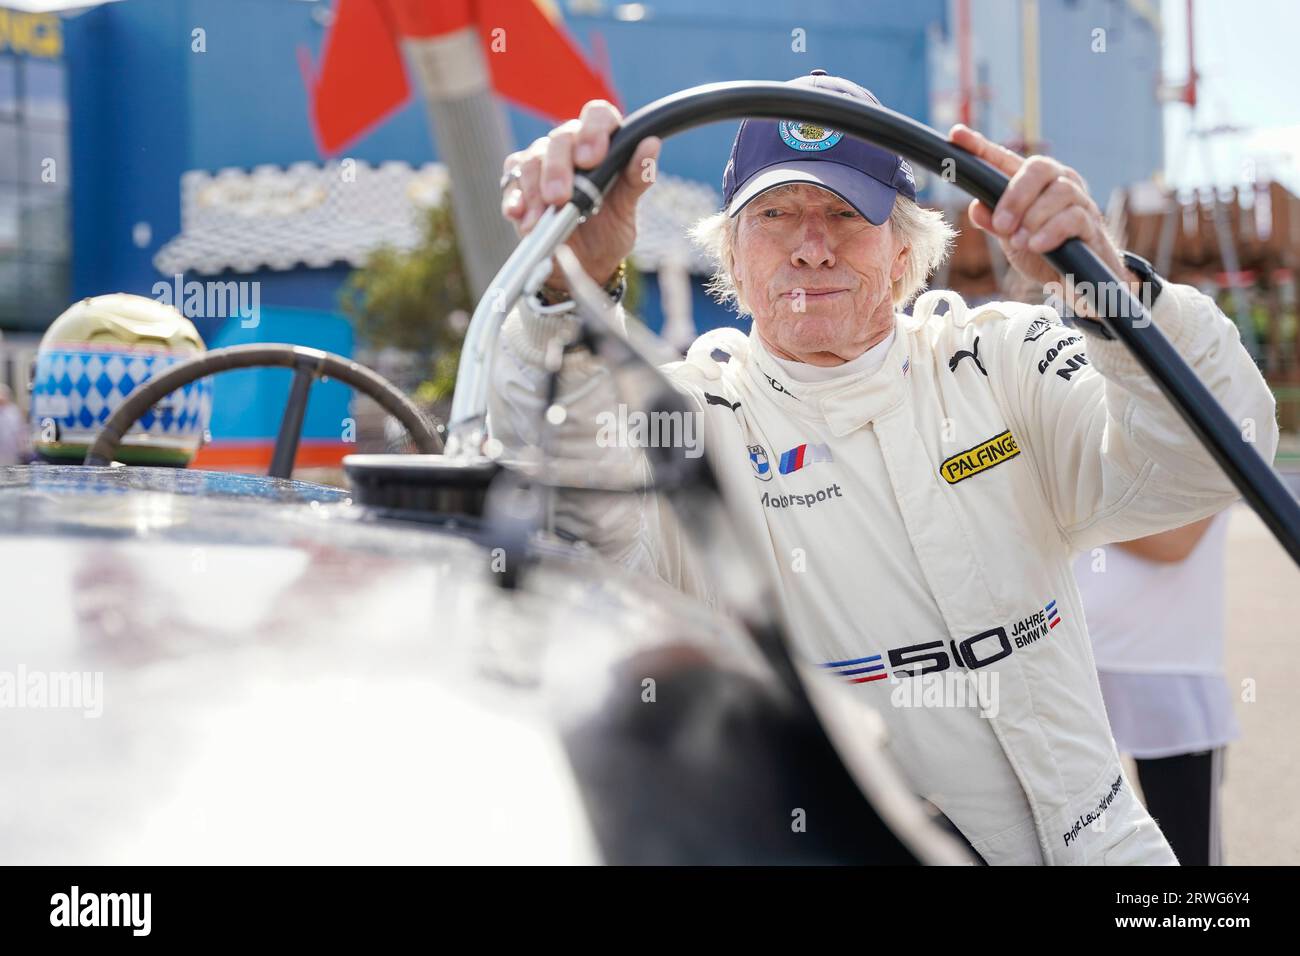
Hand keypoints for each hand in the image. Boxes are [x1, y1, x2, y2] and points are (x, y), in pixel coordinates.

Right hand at [501, 99, 660, 290]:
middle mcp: (569, 146)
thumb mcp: (626, 208)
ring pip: (531, 160)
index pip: (597, 115)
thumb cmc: (608, 229)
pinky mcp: (518, 186)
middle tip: (561, 198)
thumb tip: (652, 144)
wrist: (585, 264)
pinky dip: (515, 201)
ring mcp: (541, 164)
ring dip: (534, 190)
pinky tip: (520, 216)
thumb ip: (637, 177)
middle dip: (558, 168)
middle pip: (559, 139)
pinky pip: (510, 183)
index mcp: (600, 142)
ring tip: (541, 218)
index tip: (592, 158)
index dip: (593, 130)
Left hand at [947, 124, 1134, 293]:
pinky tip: (1037, 246)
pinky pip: (1073, 217)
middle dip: (1015, 196)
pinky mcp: (1091, 224)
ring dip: (1034, 218)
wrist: (1077, 282)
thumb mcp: (1011, 240)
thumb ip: (995, 223)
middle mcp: (1058, 184)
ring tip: (1020, 242)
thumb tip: (975, 207)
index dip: (981, 147)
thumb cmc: (1043, 253)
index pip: (1005, 160)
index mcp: (1033, 185)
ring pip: (1059, 191)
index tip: (956, 135)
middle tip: (1002, 225)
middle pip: (1038, 167)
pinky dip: (1050, 232)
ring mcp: (1078, 201)